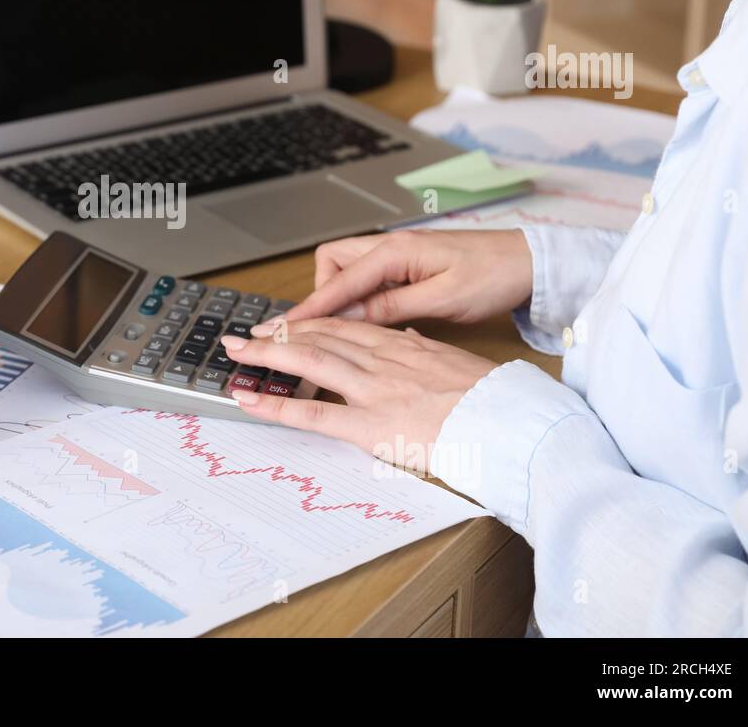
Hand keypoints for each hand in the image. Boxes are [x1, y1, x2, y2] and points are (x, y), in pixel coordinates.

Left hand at [220, 318, 496, 472]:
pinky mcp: (371, 424)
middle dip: (277, 333)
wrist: (511, 423)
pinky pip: (313, 413)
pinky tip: (250, 400)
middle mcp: (383, 360)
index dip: (310, 323)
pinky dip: (276, 406)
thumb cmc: (493, 400)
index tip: (286, 323)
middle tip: (245, 334)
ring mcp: (374, 389)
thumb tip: (410, 337)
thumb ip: (426, 349)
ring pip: (309, 361)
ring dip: (267, 356)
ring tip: (236, 353)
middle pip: (319, 336)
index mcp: (404, 346)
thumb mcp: (457, 362)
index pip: (345, 327)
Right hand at [281, 229, 532, 325]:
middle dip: (322, 293)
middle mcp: (390, 247)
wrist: (530, 261)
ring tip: (349, 324)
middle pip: (332, 265)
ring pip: (348, 270)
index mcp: (395, 251)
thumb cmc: (494, 275)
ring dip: (341, 294)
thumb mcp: (443, 299)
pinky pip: (369, 278)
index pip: (338, 283)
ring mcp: (399, 255)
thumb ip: (391, 306)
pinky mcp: (409, 265)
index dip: (309, 309)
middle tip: (328, 326)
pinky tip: (368, 317)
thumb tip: (347, 318)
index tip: (283, 330)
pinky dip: (360, 296)